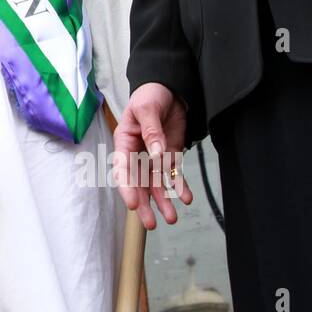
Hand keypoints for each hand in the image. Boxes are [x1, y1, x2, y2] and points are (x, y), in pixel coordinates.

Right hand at [112, 82, 193, 228]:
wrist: (169, 88)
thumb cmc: (150, 94)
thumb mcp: (147, 108)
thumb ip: (151, 131)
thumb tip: (156, 154)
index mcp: (125, 141)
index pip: (124, 169)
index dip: (127, 188)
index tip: (133, 204)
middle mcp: (138, 153)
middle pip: (139, 183)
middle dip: (145, 204)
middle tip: (151, 224)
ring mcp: (154, 156)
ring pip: (157, 184)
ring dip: (164, 201)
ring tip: (172, 218)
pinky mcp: (170, 155)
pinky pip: (174, 174)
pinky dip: (180, 186)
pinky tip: (187, 198)